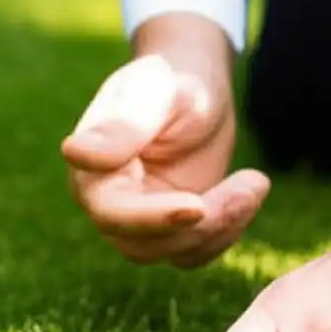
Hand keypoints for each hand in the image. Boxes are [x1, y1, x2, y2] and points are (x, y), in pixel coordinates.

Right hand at [61, 14, 268, 267]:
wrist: (194, 84)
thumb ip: (123, 125)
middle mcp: (107, 205)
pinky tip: (248, 192)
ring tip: (256, 182)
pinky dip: (229, 231)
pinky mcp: (171, 229)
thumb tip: (74, 152)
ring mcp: (138, 222)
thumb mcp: (155, 93)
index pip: (111, 213)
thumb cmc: (171, 78)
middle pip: (142, 245)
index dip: (152, 218)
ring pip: (173, 253)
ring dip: (222, 227)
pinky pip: (195, 251)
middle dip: (201, 225)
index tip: (198, 207)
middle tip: (254, 183)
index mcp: (91, 172)